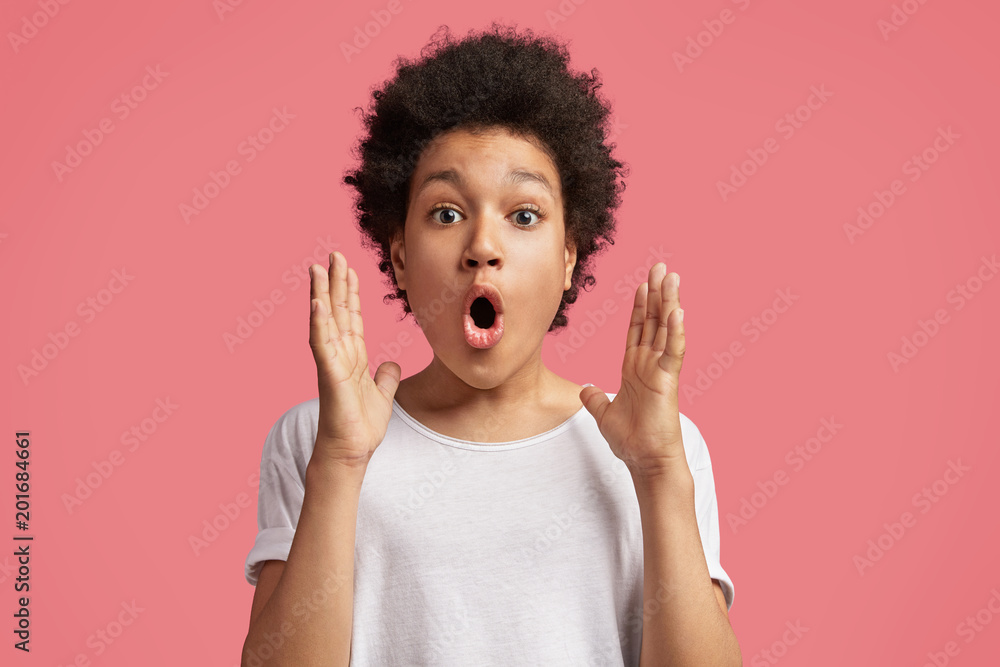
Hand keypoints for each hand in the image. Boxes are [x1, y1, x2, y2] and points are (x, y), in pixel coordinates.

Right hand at [308, 251, 400, 468]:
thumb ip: (386, 377)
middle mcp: (340, 354)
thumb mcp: (383, 395)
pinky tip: (316, 303)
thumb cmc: (362, 426)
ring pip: (325, 321)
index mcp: (353, 356)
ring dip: (321, 293)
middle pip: (338, 311)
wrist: (353, 451)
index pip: (352, 317)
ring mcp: (332, 362)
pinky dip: (319, 323)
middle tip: (334, 254)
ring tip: (317, 268)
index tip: (350, 269)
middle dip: (336, 282)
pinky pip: (321, 344)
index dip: (351, 293)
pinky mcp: (329, 374)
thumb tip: (392, 363)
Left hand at [580, 262, 686, 477]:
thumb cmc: (631, 440)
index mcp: (635, 368)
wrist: (645, 461)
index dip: (640, 306)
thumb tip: (585, 387)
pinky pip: (673, 352)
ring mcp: (661, 371)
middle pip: (654, 321)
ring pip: (666, 329)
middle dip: (656, 294)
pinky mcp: (668, 381)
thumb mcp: (603, 413)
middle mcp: (649, 365)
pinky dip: (676, 332)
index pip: (638, 329)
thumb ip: (594, 398)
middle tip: (660, 268)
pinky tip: (678, 311)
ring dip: (669, 303)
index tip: (641, 284)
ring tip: (672, 277)